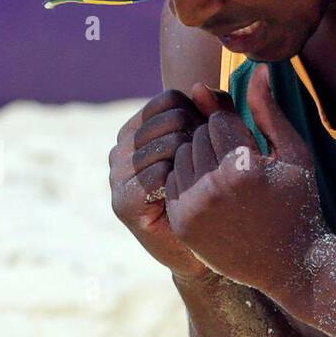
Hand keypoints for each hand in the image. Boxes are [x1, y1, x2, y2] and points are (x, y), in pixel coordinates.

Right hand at [109, 83, 228, 281]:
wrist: (208, 250)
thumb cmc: (217, 194)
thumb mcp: (219, 146)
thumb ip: (216, 111)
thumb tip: (203, 86)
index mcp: (138, 129)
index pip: (170, 99)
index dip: (200, 117)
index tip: (210, 146)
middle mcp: (121, 148)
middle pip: (171, 119)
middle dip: (199, 140)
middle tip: (208, 171)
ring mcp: (116, 176)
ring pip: (167, 145)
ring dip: (194, 164)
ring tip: (198, 186)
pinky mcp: (122, 202)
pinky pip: (158, 174)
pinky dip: (180, 184)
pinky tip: (186, 199)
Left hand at [164, 63, 328, 302]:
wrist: (291, 265)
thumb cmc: (298, 204)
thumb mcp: (293, 154)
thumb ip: (268, 110)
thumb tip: (253, 68)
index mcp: (244, 166)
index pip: (219, 120)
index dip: (239, 133)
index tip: (254, 155)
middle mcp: (214, 187)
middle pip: (196, 136)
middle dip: (216, 146)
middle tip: (240, 171)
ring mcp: (194, 208)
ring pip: (181, 157)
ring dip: (199, 162)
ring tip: (226, 182)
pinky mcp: (182, 224)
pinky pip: (171, 182)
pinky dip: (187, 183)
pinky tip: (213, 198)